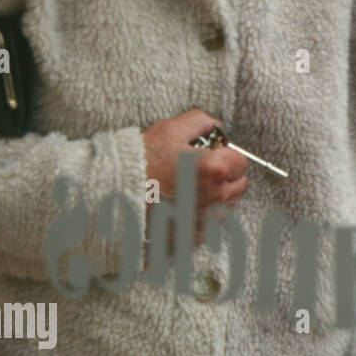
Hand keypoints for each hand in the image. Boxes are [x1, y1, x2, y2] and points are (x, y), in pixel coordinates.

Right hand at [142, 109, 248, 238]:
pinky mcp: (196, 234)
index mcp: (215, 169)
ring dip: (218, 195)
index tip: (212, 154)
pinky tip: (185, 204)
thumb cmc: (141, 162)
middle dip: (227, 175)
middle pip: (240, 184)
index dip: (226, 155)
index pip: (241, 161)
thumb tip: (216, 126)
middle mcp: (216, 196)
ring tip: (192, 186)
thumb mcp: (170, 130)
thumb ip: (201, 121)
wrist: (114, 193)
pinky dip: (204, 213)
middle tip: (202, 170)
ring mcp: (206, 218)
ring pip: (228, 204)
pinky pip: (213, 222)